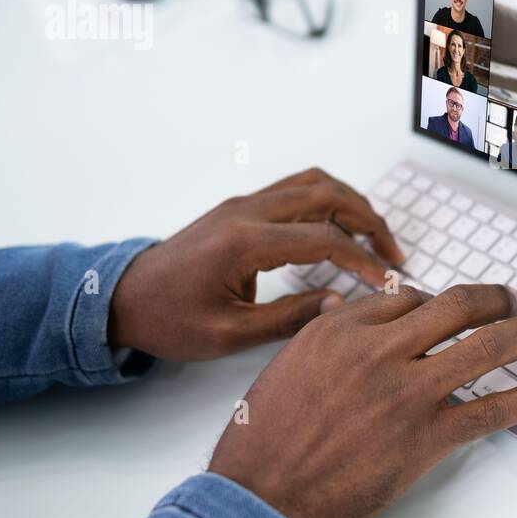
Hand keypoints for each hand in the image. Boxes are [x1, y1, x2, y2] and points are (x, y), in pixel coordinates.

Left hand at [108, 168, 402, 359]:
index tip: (388, 284)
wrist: (122, 299)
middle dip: (369, 221)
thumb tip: (342, 306)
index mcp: (243, 243)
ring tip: (375, 238)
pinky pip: (295, 188)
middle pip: (326, 195)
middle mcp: (245, 211)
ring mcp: (242, 204)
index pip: (323, 238)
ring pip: (313, 183)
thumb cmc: (168, 321)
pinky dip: (328, 202)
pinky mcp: (240, 207)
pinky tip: (341, 230)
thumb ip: (289, 319)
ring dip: (351, 204)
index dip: (363, 261)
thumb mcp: (229, 335)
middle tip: (394, 255)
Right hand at [208, 283, 516, 517]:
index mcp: (340, 328)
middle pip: (457, 307)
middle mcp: (378, 350)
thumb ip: (329, 335)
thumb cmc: (265, 440)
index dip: (440, 304)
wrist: (263, 496)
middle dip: (498, 299)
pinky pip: (491, 409)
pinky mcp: (426, 436)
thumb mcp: (287, 364)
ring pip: (485, 348)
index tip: (459, 309)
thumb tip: (355, 310)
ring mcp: (406, 392)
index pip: (409, 298)